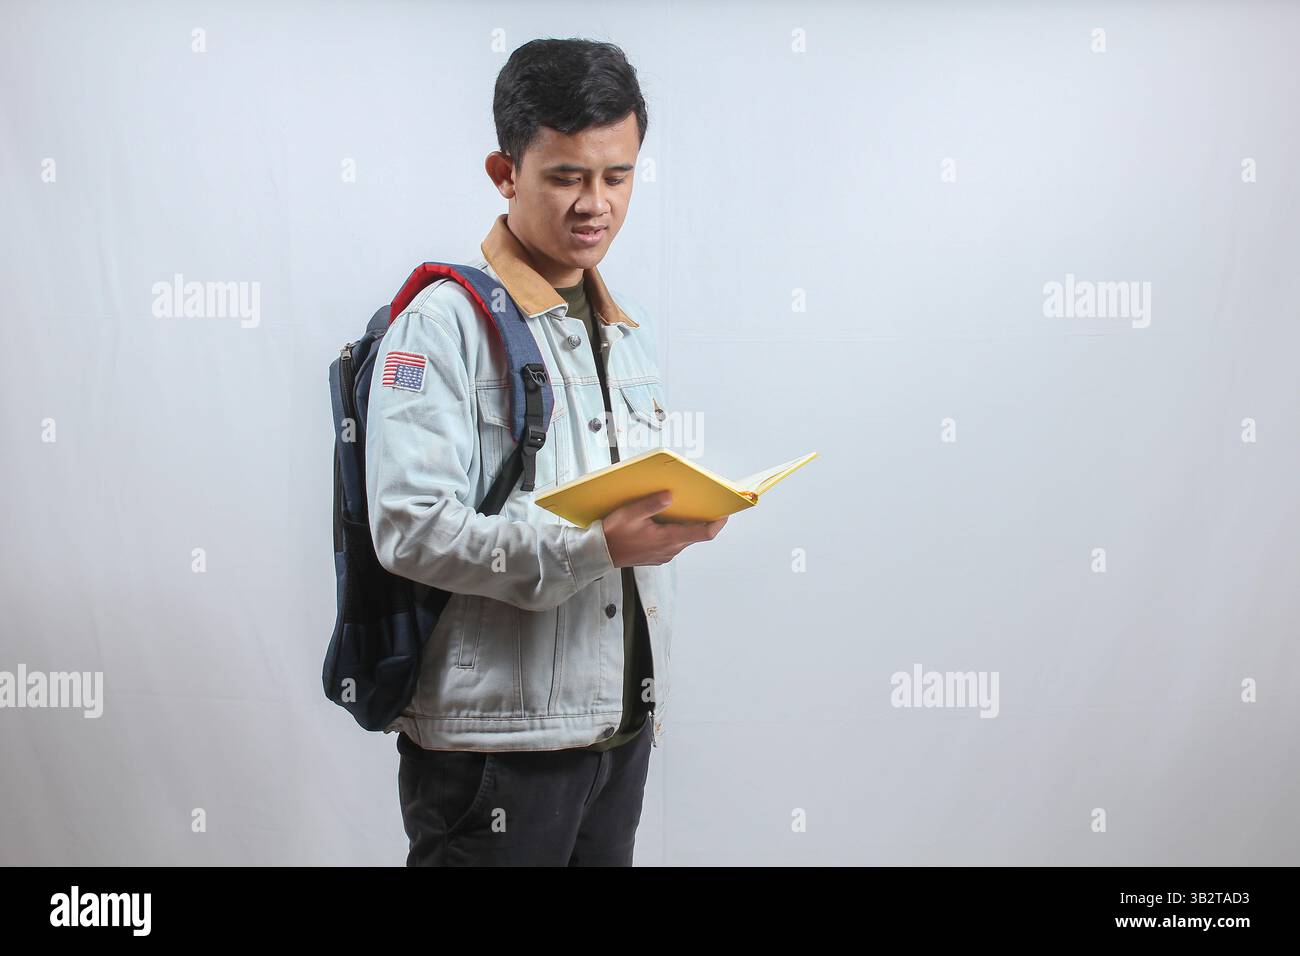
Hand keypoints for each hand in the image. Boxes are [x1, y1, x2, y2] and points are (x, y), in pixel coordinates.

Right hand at [601, 491, 727, 566]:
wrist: (600, 554)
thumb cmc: (613, 534)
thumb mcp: (630, 514)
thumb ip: (651, 504)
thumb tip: (670, 495)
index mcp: (667, 539)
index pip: (703, 533)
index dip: (717, 523)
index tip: (725, 513)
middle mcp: (670, 549)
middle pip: (696, 535)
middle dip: (703, 520)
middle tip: (705, 503)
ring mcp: (665, 554)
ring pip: (685, 539)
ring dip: (688, 525)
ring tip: (685, 508)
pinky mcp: (658, 556)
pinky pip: (674, 543)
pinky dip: (676, 531)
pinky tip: (667, 520)